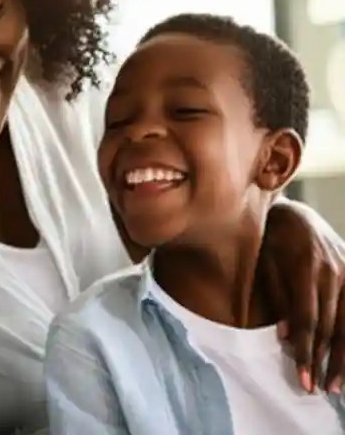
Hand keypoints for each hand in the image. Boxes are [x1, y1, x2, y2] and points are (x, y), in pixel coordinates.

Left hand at [260, 201, 344, 392]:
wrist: (295, 212)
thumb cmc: (271, 240)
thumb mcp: (265, 264)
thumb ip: (278, 298)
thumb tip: (286, 335)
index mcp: (306, 269)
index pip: (307, 320)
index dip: (305, 351)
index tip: (302, 377)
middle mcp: (333, 272)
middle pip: (331, 327)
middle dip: (324, 361)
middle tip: (317, 388)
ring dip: (344, 356)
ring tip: (337, 383)